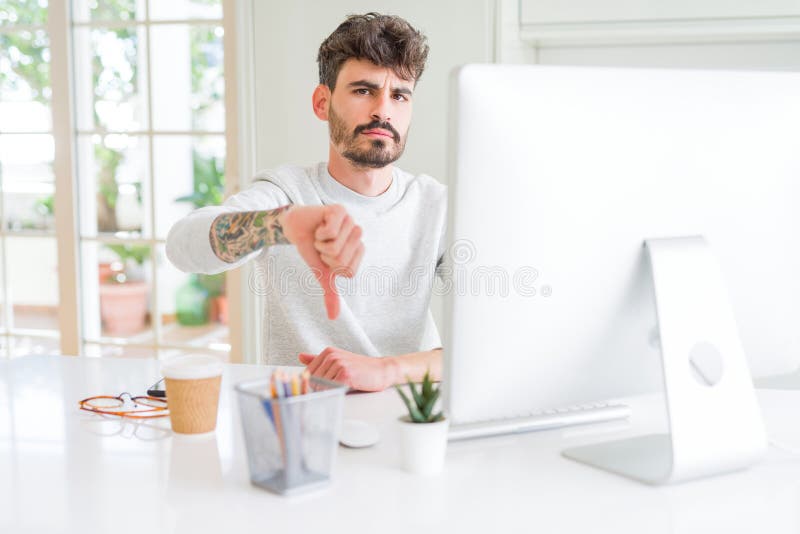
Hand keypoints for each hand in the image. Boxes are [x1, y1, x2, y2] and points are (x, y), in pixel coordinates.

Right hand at [279, 205, 364, 319]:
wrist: (295, 228)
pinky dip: (319, 232)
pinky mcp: (340, 210)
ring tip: (320, 236)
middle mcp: (358, 236)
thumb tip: (334, 317)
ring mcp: (351, 222)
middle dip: (324, 255)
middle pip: (341, 259)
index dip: (331, 268)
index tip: (326, 257)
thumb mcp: (321, 274)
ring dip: (321, 243)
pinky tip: (319, 225)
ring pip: (336, 246)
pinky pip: (332, 230)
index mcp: (358, 252)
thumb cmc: (312, 250)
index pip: (348, 271)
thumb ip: (330, 294)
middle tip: (321, 245)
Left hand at [298, 347, 395, 391]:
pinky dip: (337, 392)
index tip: (327, 383)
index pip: (308, 373)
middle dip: (323, 388)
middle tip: (339, 385)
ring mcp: (338, 364)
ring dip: (331, 391)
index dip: (315, 383)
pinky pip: (331, 389)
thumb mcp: (338, 360)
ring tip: (345, 385)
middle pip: (313, 381)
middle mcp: (331, 356)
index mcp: (328, 352)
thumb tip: (300, 356)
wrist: (381, 371)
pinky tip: (348, 386)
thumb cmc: (360, 369)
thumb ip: (318, 359)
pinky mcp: (345, 374)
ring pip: (322, 386)